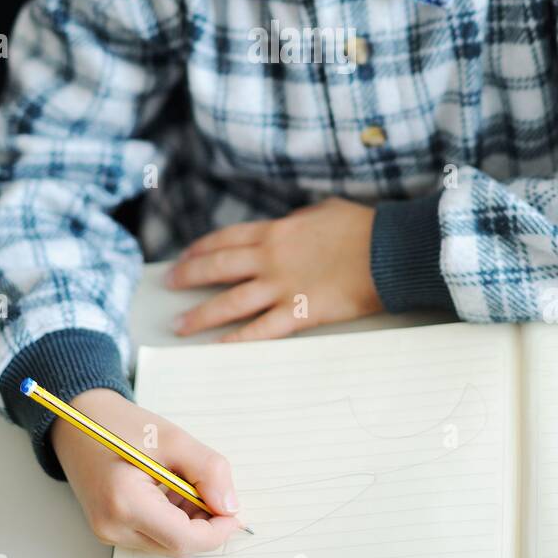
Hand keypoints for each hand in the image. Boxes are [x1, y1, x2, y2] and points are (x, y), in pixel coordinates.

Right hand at [50, 389, 242, 555]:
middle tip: (214, 491)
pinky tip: (172, 490)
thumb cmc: (119, 424)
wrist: (78, 420)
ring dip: (188, 522)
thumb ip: (208, 471)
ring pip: (165, 544)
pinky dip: (171, 520)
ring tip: (187, 483)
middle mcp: (112, 526)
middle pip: (176, 546)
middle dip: (204, 524)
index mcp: (125, 502)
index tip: (233, 513)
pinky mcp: (108, 529)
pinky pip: (151, 536)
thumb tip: (230, 506)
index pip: (183, 539)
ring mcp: (107, 532)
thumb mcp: (172, 438)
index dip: (216, 531)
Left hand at [164, 196, 383, 341]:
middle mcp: (270, 258)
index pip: (226, 239)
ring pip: (229, 301)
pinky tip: (217, 347)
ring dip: (200, 314)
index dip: (201, 248)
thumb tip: (287, 224)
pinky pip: (260, 329)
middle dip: (188, 277)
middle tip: (169, 285)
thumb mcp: (323, 211)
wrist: (388, 251)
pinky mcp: (299, 312)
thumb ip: (298, 220)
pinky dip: (236, 339)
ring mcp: (282, 286)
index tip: (185, 256)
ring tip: (179, 325)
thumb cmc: (362, 228)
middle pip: (217, 267)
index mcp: (276, 231)